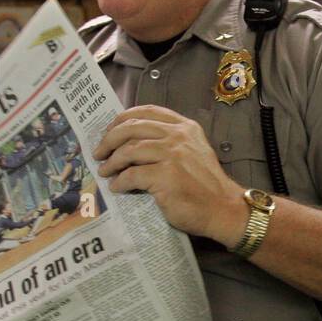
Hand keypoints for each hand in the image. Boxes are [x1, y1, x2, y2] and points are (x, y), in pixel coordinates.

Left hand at [94, 105, 245, 244]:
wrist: (223, 208)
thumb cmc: (205, 184)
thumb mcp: (193, 151)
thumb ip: (171, 140)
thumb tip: (132, 141)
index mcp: (184, 127)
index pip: (146, 112)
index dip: (122, 119)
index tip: (109, 131)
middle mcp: (178, 136)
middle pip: (132, 128)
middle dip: (109, 140)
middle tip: (99, 152)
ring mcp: (172, 155)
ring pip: (129, 150)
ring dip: (112, 162)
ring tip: (105, 171)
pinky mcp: (166, 177)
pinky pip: (132, 175)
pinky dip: (120, 181)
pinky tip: (117, 187)